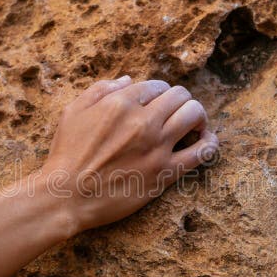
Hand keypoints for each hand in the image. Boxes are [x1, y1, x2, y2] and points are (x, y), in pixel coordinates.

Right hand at [41, 75, 218, 232]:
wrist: (66, 196)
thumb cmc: (66, 154)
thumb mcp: (73, 111)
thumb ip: (101, 90)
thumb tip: (128, 80)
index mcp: (121, 103)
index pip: (156, 85)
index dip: (158, 92)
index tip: (155, 104)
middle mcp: (142, 121)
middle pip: (180, 95)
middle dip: (180, 100)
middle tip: (175, 112)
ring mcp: (156, 147)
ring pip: (194, 114)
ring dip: (198, 115)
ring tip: (193, 124)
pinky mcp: (165, 172)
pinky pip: (201, 152)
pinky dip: (210, 143)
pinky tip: (208, 141)